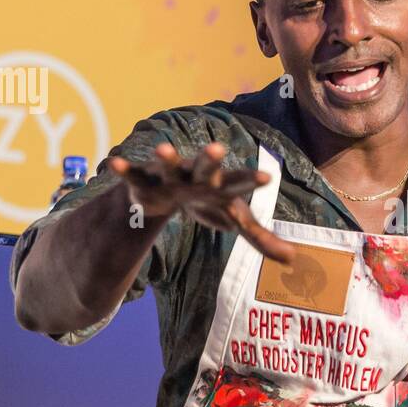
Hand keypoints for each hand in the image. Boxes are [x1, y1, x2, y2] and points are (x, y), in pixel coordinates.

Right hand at [109, 141, 295, 263]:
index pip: (238, 183)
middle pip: (205, 167)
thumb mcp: (234, 218)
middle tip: (218, 147)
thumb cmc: (208, 202)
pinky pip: (133, 174)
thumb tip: (293, 259)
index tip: (267, 178)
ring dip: (166, 159)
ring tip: (162, 149)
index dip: (251, 181)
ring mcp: (169, 176)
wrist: (171, 190)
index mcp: (219, 186)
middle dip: (209, 158)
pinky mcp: (144, 180)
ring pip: (168, 167)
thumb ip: (260, 237)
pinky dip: (125, 169)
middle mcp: (196, 176)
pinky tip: (114, 162)